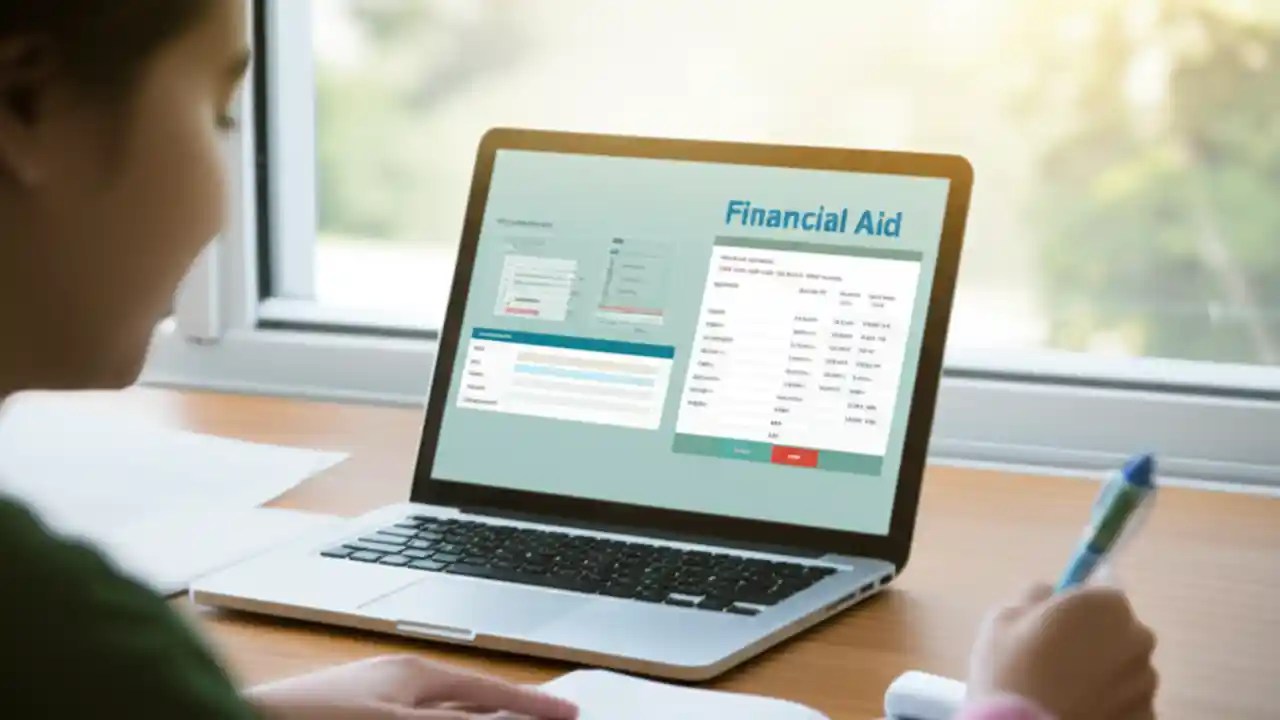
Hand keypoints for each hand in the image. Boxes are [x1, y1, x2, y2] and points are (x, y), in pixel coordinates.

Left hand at [247, 654, 577, 719]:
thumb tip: (518, 719)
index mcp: (414, 674)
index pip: (491, 691)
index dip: (535, 704)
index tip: (573, 713)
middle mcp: (399, 687)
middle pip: (472, 705)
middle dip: (511, 714)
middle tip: (553, 719)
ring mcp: (377, 707)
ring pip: (446, 717)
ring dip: (479, 718)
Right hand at [966, 583, 1157, 719]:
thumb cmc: (1012, 669)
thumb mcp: (1004, 618)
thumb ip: (1035, 597)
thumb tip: (1049, 594)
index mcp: (1105, 605)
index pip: (1102, 588)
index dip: (1079, 603)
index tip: (1056, 620)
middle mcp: (1137, 638)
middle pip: (1118, 629)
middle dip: (1095, 638)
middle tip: (1056, 658)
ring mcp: (1147, 682)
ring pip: (1123, 667)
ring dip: (1102, 672)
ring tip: (1065, 690)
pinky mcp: (1148, 717)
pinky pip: (1126, 700)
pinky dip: (1108, 703)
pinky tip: (1078, 709)